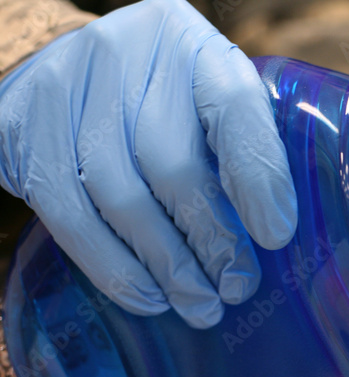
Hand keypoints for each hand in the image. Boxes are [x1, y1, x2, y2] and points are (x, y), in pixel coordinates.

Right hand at [0, 0, 296, 327]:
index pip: (233, 108)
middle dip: (212, 239)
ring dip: (165, 265)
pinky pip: (69, 214)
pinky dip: (112, 266)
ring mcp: (67, 88)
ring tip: (198, 306)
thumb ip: (244, 148)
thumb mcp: (212, 104)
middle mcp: (127, 56)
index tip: (275, 237)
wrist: (72, 75)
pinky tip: (147, 297)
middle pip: (172, 163)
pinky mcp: (23, 127)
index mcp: (193, 49)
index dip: (258, 176)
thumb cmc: (165, 102)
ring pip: (120, 196)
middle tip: (236, 290)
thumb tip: (274, 238)